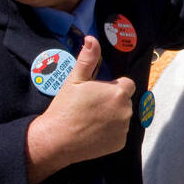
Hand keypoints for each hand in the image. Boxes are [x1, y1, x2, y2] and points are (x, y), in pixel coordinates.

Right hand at [25, 36, 134, 183]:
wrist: (57, 139)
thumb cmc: (65, 107)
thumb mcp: (75, 80)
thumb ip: (88, 59)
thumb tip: (92, 39)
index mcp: (118, 92)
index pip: (127, 84)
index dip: (113, 87)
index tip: (98, 92)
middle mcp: (126, 110)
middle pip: (124, 101)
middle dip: (112, 101)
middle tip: (91, 106)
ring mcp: (124, 129)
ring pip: (122, 117)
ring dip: (112, 117)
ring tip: (91, 120)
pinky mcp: (120, 144)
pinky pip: (119, 134)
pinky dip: (110, 133)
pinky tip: (93, 132)